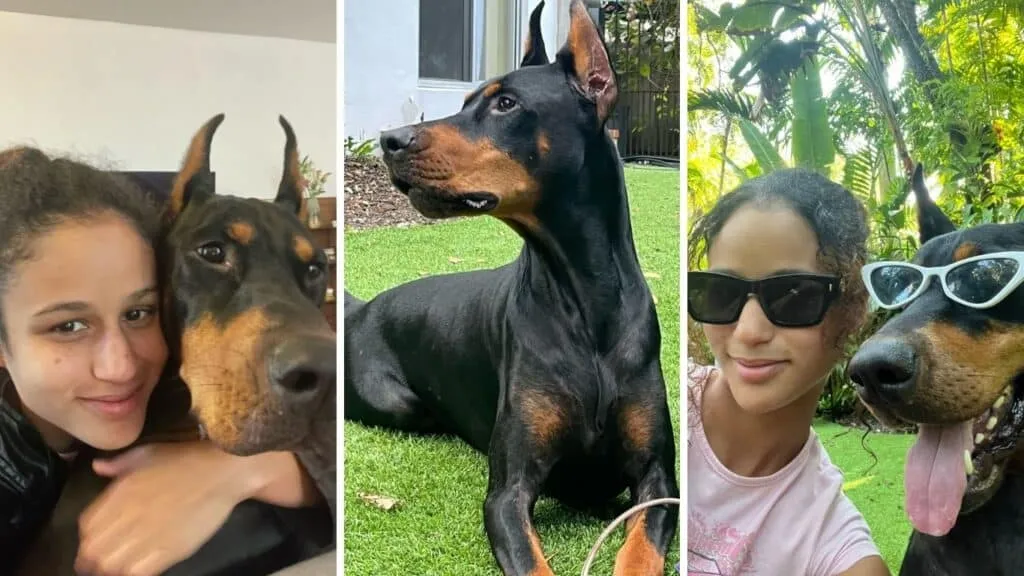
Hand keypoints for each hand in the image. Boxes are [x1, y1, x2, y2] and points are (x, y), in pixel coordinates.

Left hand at [74, 441, 249, 575]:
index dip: (87, 537)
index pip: (87, 526)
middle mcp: (127, 516)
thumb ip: (120, 463)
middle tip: (98, 564)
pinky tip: (136, 568)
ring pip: (111, 566)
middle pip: (93, 551)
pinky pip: (137, 572)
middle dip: (91, 560)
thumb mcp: (148, 452)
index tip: (93, 541)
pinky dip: (131, 573)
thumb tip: (97, 467)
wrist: (222, 471)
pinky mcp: (167, 550)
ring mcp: (147, 535)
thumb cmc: (187, 458)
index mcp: (119, 493)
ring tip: (116, 568)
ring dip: (109, 569)